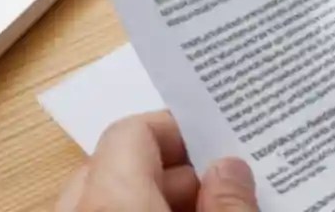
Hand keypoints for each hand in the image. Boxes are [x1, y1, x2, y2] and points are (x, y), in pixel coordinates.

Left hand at [55, 111, 258, 211]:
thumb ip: (228, 204)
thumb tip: (230, 169)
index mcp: (108, 201)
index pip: (131, 132)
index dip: (179, 131)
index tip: (219, 143)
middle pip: (115, 168)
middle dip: (172, 173)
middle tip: (222, 189)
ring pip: (105, 202)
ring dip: (155, 201)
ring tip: (207, 211)